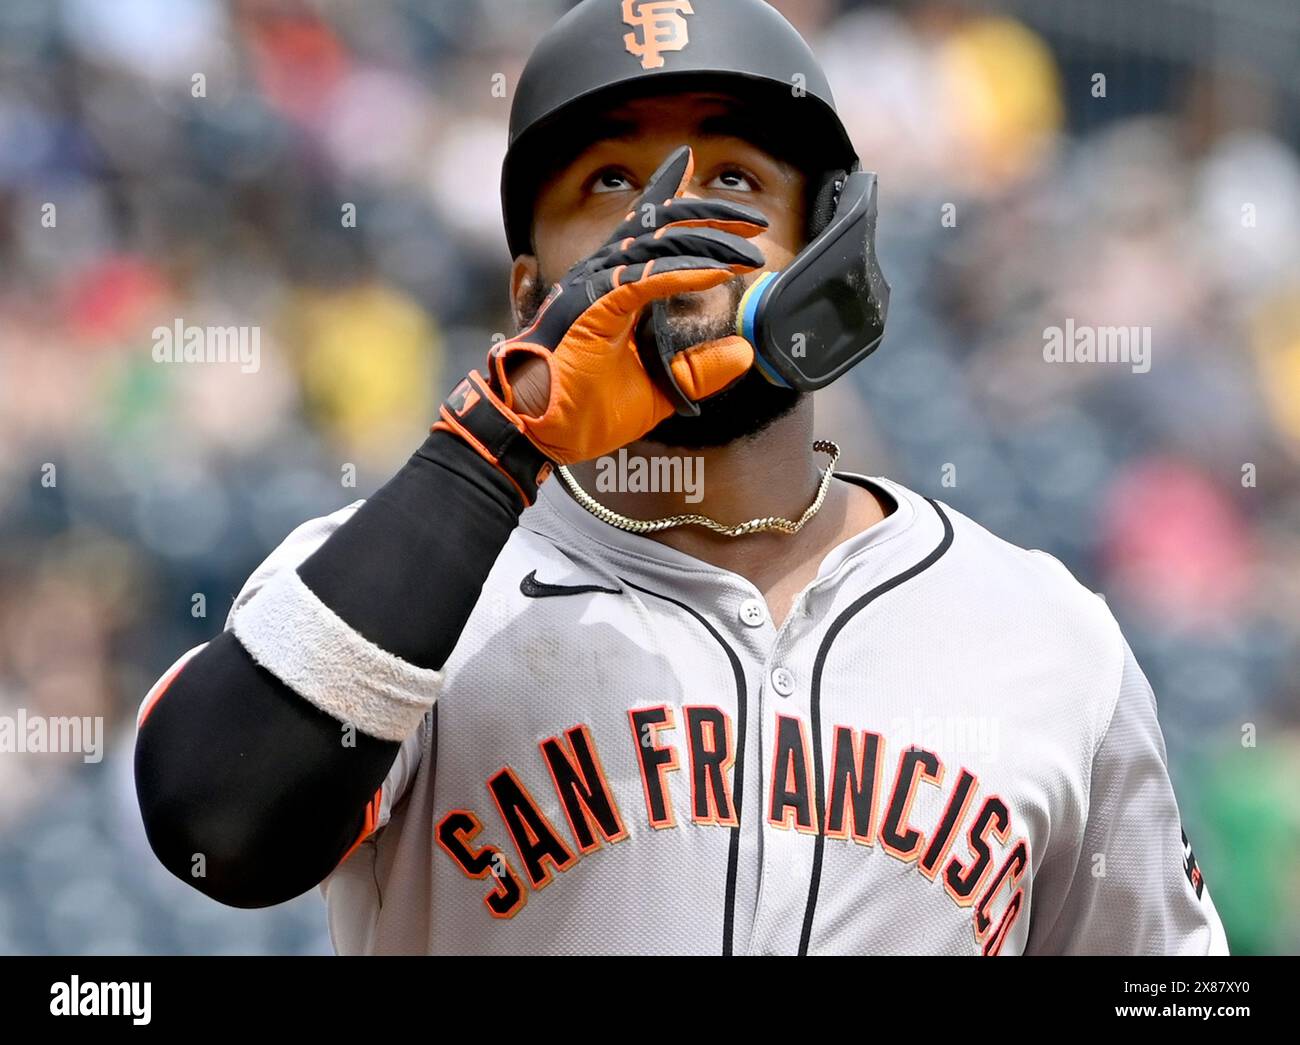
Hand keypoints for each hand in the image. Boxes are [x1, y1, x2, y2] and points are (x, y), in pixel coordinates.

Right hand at [488, 145, 766, 463]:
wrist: (538, 432)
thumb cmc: (582, 410)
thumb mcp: (657, 390)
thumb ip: (699, 370)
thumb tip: (744, 352)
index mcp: (608, 286)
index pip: (642, 229)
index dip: (666, 193)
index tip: (691, 166)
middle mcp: (600, 276)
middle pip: (659, 226)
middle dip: (710, 217)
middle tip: (752, 221)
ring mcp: (595, 288)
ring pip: (658, 246)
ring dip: (709, 244)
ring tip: (749, 251)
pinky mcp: (595, 307)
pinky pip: (647, 280)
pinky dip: (685, 274)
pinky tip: (717, 274)